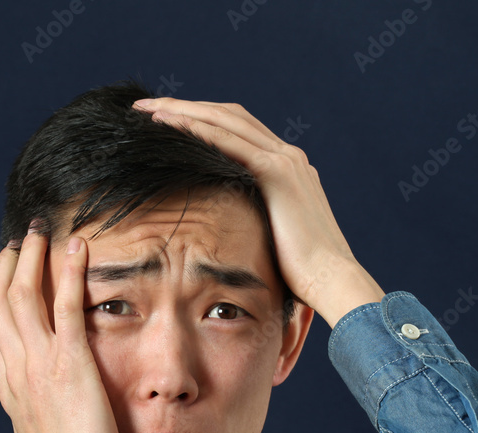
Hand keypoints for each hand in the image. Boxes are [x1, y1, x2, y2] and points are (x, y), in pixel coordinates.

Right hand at [0, 233, 121, 432]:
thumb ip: (36, 415)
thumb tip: (39, 410)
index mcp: (10, 387)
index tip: (8, 275)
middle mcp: (17, 370)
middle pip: (0, 303)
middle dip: (9, 266)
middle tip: (21, 239)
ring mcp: (40, 365)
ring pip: (24, 297)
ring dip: (32, 258)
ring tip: (42, 231)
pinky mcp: (70, 365)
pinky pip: (67, 309)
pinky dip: (68, 274)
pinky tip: (77, 249)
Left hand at [133, 97, 384, 326]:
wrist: (330, 280)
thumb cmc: (301, 273)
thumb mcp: (273, 237)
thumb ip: (255, 221)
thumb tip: (230, 233)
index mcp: (287, 168)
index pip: (238, 130)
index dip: (201, 120)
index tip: (166, 122)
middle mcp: (287, 155)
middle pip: (229, 115)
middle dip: (186, 106)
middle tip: (146, 107)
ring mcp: (285, 160)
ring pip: (226, 120)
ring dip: (184, 111)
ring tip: (148, 110)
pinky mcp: (277, 173)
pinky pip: (230, 142)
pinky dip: (199, 129)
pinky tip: (170, 124)